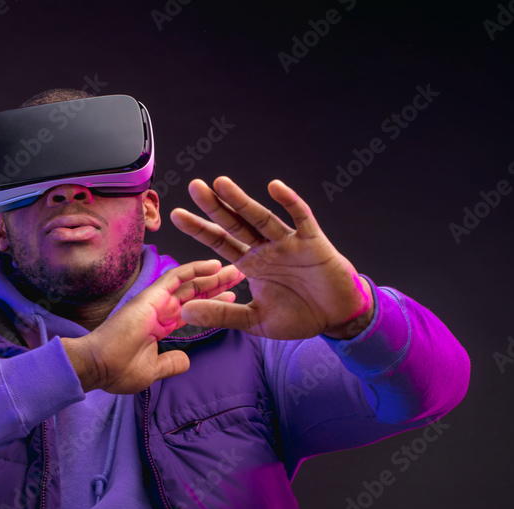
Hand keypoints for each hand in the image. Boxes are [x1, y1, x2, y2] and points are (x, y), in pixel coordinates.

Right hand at [61, 260, 242, 393]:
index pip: (191, 310)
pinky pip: (176, 277)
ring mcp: (155, 301)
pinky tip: (214, 265)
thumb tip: (186, 360)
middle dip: (218, 285)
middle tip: (239, 274)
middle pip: (195, 293)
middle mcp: (159, 310)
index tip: (231, 296)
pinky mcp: (151, 296)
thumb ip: (171, 363)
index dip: (211, 303)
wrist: (98, 366)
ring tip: (235, 267)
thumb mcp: (152, 371)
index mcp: (159, 326)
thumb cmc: (118, 371)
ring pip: (190, 283)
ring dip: (213, 275)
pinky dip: (195, 269)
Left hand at [170, 177, 373, 339]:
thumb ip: (222, 315)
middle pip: (235, 224)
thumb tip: (185, 312)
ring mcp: (288, 242)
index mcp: (251, 264)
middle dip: (215, 207)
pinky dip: (289, 202)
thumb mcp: (255, 320)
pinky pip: (301, 217)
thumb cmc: (299, 316)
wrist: (336, 317)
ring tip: (221, 183)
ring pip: (262, 217)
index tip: (177, 215)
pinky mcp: (312, 241)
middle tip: (194, 187)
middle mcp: (266, 248)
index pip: (220, 242)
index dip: (200, 229)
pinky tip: (275, 187)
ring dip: (242, 201)